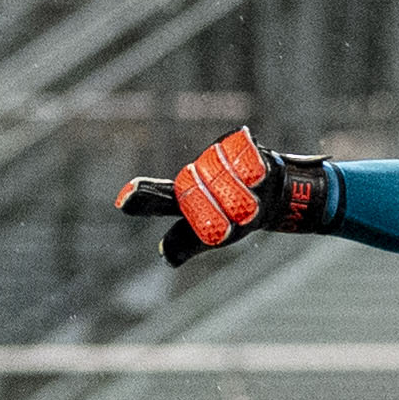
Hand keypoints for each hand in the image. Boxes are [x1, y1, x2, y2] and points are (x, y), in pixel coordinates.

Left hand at [115, 128, 335, 267]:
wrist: (274, 194)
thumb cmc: (239, 216)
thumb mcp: (216, 234)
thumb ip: (189, 242)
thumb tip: (166, 257)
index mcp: (185, 197)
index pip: (160, 199)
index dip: (143, 198)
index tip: (124, 201)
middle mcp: (196, 173)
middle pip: (194, 191)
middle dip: (218, 209)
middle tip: (237, 216)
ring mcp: (216, 156)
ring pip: (220, 178)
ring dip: (240, 197)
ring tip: (250, 201)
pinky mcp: (238, 142)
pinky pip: (242, 158)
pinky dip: (251, 172)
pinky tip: (256, 177)